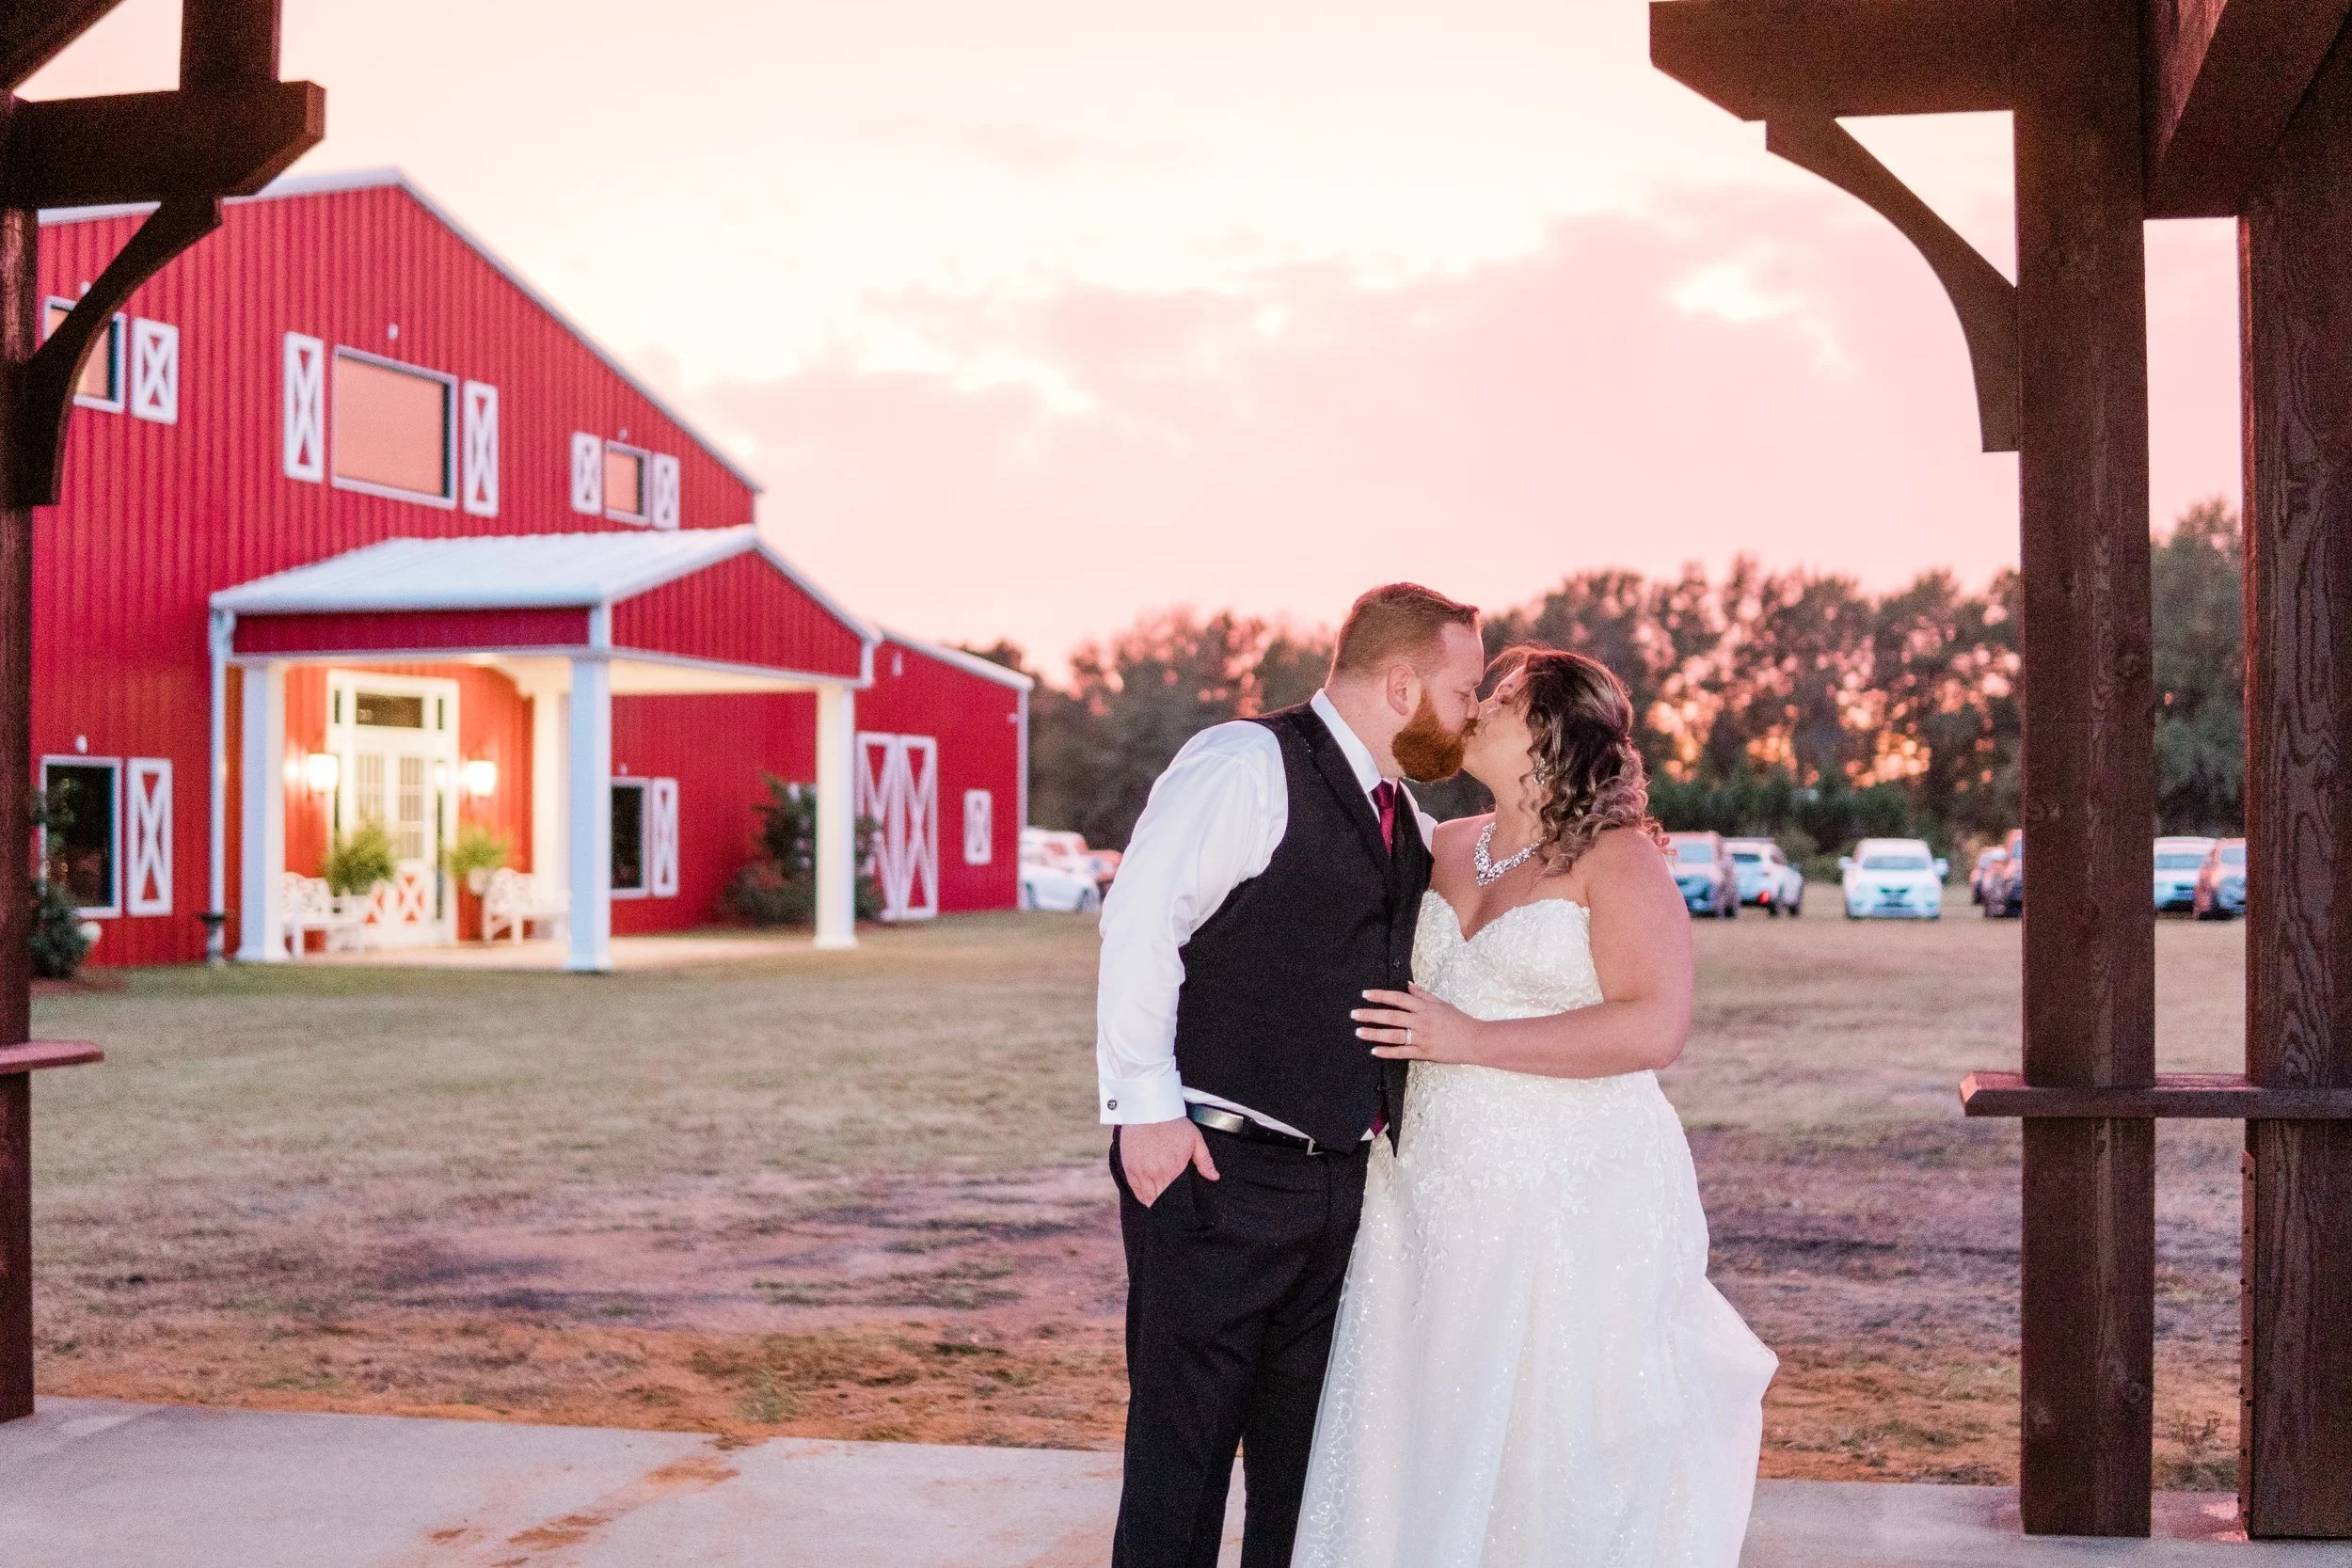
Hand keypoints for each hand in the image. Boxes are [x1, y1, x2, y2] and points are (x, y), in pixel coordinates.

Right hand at [1118, 1116, 1219, 1206]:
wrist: (1149, 1109)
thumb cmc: (1173, 1123)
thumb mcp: (1195, 1140)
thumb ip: (1205, 1162)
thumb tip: (1214, 1177)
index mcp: (1172, 1171)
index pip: (1173, 1199)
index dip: (1176, 1206)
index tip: (1179, 1209)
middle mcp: (1154, 1175)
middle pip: (1158, 1201)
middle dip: (1164, 1206)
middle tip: (1170, 1209)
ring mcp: (1140, 1172)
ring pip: (1145, 1198)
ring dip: (1152, 1202)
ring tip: (1159, 1205)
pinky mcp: (1129, 1167)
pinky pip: (1134, 1189)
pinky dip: (1141, 1195)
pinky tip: (1147, 1195)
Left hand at [1355, 984, 1484, 1063]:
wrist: (1476, 1040)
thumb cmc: (1459, 1021)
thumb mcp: (1441, 1003)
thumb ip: (1423, 995)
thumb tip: (1407, 986)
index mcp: (1424, 1007)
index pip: (1398, 998)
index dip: (1380, 995)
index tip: (1365, 994)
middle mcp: (1421, 1021)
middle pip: (1391, 1016)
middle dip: (1371, 1014)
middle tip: (1354, 1014)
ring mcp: (1422, 1037)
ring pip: (1394, 1034)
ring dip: (1374, 1033)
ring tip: (1359, 1032)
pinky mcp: (1425, 1052)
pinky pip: (1402, 1052)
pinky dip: (1388, 1052)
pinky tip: (1374, 1051)